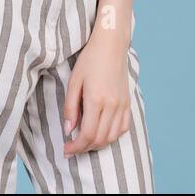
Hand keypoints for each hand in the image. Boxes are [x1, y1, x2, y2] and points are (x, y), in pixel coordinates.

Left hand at [62, 32, 132, 158]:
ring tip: (85, 141)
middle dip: (84, 148)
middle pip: (99, 139)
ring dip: (98, 144)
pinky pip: (123, 128)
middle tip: (72, 148)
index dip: (76, 147)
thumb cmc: (90, 60)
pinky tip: (102, 133)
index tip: (66, 150)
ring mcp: (122, 104)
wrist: (111, 46)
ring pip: (112, 137)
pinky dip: (112, 136)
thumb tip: (68, 130)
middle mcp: (112, 105)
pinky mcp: (128, 102)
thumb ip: (70, 108)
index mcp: (96, 100)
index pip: (87, 134)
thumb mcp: (74, 82)